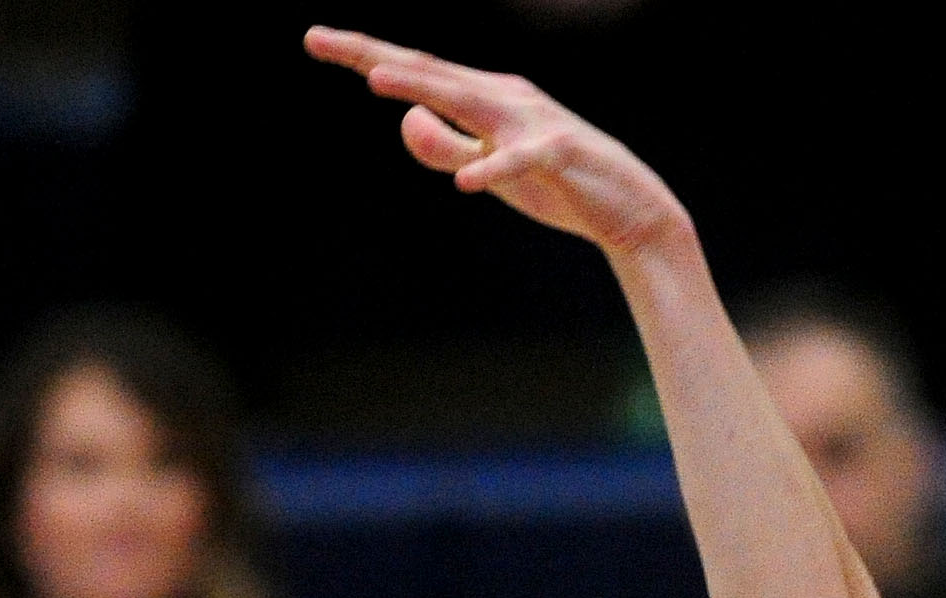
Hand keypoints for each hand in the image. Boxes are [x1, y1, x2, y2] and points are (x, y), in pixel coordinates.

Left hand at [305, 27, 690, 258]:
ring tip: (375, 79)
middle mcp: (505, 97)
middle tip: (317, 39)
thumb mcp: (488, 170)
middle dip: (374, 54)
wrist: (630, 210)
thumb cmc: (558, 187)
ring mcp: (534, 124)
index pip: (418, 72)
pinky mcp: (560, 157)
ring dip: (423, 88)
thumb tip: (405, 118)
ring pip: (469, 99)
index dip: (365, 55)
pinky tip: (466, 184)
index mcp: (486, 96)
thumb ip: (445, 146)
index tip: (316, 41)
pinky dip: (494, 170)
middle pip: (430, 71)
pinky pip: (521, 162)